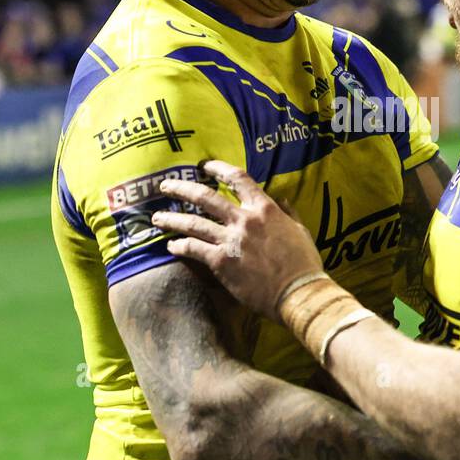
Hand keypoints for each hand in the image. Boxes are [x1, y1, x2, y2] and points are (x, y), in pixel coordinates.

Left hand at [152, 160, 322, 318]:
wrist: (298, 292)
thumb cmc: (303, 263)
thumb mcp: (300, 230)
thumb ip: (288, 212)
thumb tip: (282, 199)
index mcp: (265, 209)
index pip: (238, 178)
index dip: (218, 169)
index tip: (204, 166)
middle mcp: (244, 219)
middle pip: (205, 197)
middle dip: (181, 188)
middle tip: (165, 186)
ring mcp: (231, 240)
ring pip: (192, 223)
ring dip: (171, 219)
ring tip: (157, 218)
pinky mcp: (221, 262)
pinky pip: (193, 249)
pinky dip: (180, 246)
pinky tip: (171, 246)